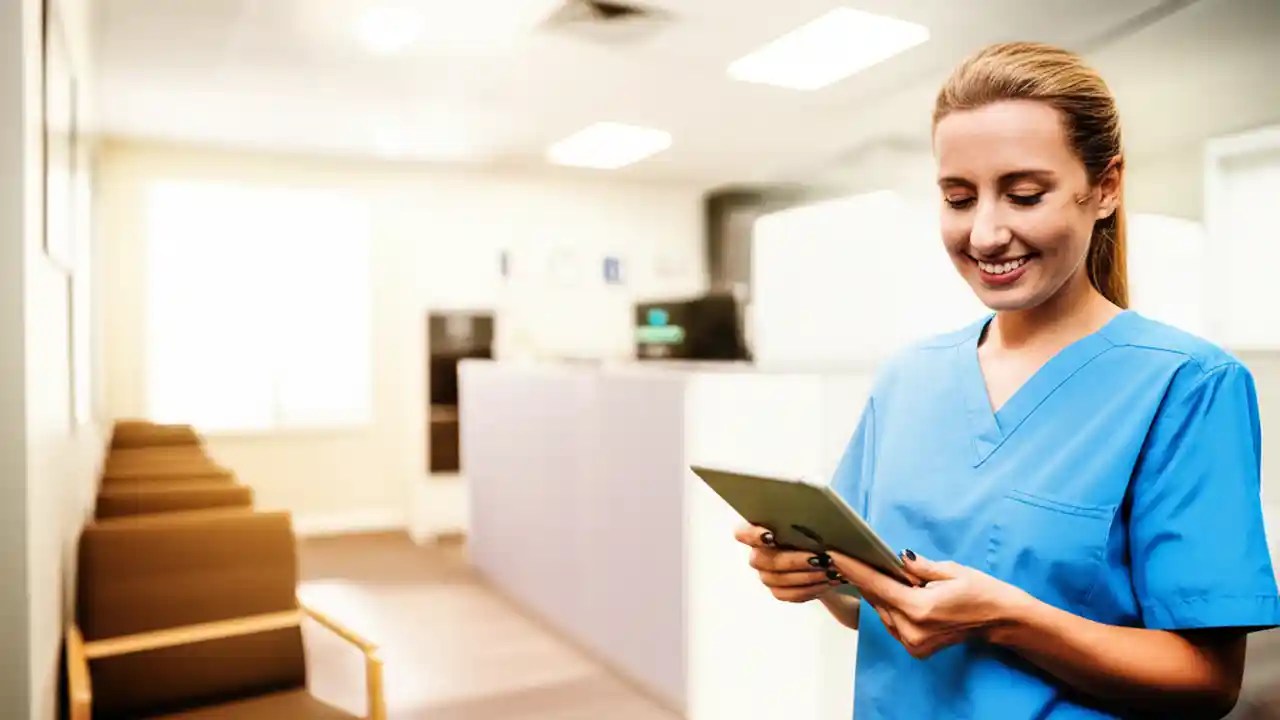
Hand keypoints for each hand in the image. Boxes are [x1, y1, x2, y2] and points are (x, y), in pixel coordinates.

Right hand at [734, 524, 845, 602]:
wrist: (829, 552)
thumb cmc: (819, 529)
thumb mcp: (814, 517)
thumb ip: (805, 516)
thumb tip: (809, 515)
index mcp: (759, 529)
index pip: (742, 533)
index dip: (752, 535)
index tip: (771, 536)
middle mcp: (758, 554)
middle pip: (762, 560)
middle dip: (792, 560)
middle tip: (820, 558)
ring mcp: (767, 574)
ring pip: (777, 580)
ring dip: (806, 576)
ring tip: (830, 570)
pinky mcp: (780, 591)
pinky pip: (789, 595)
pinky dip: (810, 589)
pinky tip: (828, 581)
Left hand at [827, 550, 1026, 658]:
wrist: (1000, 621)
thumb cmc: (981, 591)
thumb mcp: (951, 571)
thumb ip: (919, 567)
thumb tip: (898, 558)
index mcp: (919, 609)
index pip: (877, 586)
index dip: (854, 569)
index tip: (836, 555)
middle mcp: (912, 630)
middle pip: (877, 599)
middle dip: (865, 577)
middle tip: (851, 555)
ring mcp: (913, 643)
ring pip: (882, 612)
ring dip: (877, 592)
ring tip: (872, 570)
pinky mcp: (916, 649)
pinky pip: (892, 623)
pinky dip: (889, 606)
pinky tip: (891, 591)